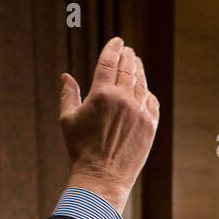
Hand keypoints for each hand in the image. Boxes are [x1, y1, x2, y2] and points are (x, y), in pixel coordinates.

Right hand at [60, 37, 159, 212]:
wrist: (103, 177)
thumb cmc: (80, 149)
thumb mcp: (68, 119)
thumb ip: (68, 94)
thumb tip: (66, 76)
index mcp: (101, 95)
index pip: (109, 62)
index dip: (113, 48)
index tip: (117, 40)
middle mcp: (124, 100)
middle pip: (128, 69)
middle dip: (128, 56)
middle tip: (128, 50)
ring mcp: (140, 112)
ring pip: (142, 84)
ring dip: (139, 70)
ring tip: (136, 63)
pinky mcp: (151, 125)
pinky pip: (152, 102)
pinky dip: (148, 92)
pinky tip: (145, 89)